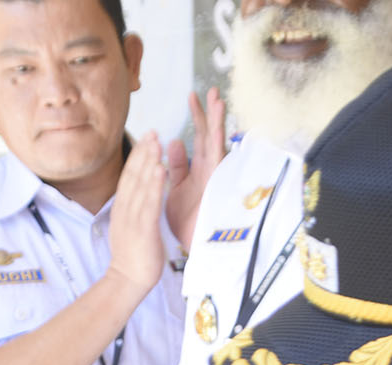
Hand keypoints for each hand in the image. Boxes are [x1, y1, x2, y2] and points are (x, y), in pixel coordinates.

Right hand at [107, 131, 167, 295]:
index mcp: (123, 208)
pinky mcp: (143, 229)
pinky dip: (154, 185)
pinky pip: (149, 203)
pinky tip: (160, 169)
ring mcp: (133, 218)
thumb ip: (133, 209)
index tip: (147, 138)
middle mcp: (125, 208)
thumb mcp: (130, 226)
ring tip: (157, 142)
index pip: (130, 176)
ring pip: (140, 184)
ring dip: (148, 161)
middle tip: (152, 131)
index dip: (138, 156)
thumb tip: (136, 195)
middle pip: (133, 174)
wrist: (126, 280)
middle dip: (143, 152)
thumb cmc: (133, 256)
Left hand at [164, 87, 226, 246]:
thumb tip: (174, 141)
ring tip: (218, 99)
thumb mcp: (175, 188)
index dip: (196, 117)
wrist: (191, 247)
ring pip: (217, 144)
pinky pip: (216, 162)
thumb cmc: (186, 222)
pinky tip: (215, 127)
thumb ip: (177, 166)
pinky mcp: (216, 187)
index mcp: (198, 170)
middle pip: (210, 136)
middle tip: (212, 90)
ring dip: (217, 122)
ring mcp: (214, 178)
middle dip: (210, 113)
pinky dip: (215, 145)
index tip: (192, 96)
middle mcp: (209, 171)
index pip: (198, 138)